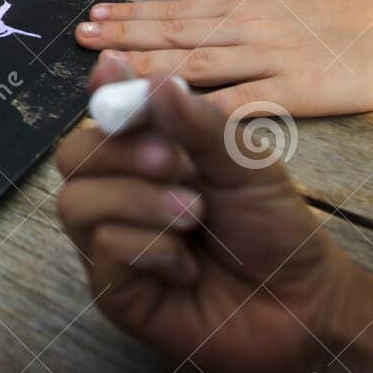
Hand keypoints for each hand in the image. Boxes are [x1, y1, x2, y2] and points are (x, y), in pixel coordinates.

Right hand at [55, 52, 372, 372]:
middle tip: (171, 161)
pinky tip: (188, 267)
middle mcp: (119, 197)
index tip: (113, 67)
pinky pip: (102, 250)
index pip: (102, 116)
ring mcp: (110, 245)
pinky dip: (150, 249)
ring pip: (75, 202)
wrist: (302, 305)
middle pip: (71, 155)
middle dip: (117, 151)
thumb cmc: (274, 230)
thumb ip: (197, 124)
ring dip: (137, 202)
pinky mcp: (113, 292)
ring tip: (194, 216)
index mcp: (146, 157)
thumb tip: (153, 80)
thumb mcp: (244, 164)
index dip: (102, 92)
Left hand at [75, 0, 372, 116]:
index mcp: (246, 7)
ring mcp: (271, 57)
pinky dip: (204, 106)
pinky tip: (170, 113)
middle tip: (77, 38)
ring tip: (104, 71)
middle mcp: (249, 27)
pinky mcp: (295, 90)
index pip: (177, 9)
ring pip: (197, 62)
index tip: (91, 15)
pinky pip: (242, 100)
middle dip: (123, 36)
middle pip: (175, 32)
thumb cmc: (348, 17)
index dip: (131, 14)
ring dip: (146, 67)